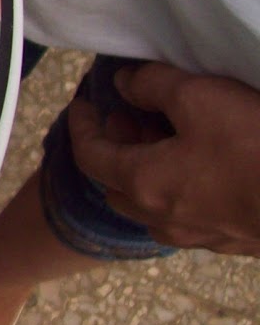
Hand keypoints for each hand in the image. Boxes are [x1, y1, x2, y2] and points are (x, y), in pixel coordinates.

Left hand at [68, 62, 259, 254]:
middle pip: (116, 184)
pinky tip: (203, 165)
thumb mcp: (200, 97)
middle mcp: (164, 217)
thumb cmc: (258, 148)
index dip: (81, 125)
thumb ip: (153, 86)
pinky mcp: (233, 240)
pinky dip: (179, 186)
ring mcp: (200, 235)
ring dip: (148, 169)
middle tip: (128, 117)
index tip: (82, 105)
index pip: (90, 154)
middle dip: (114, 147)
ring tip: (165, 136)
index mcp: (144, 183)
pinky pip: (188, 213)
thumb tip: (124, 84)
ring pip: (153, 203)